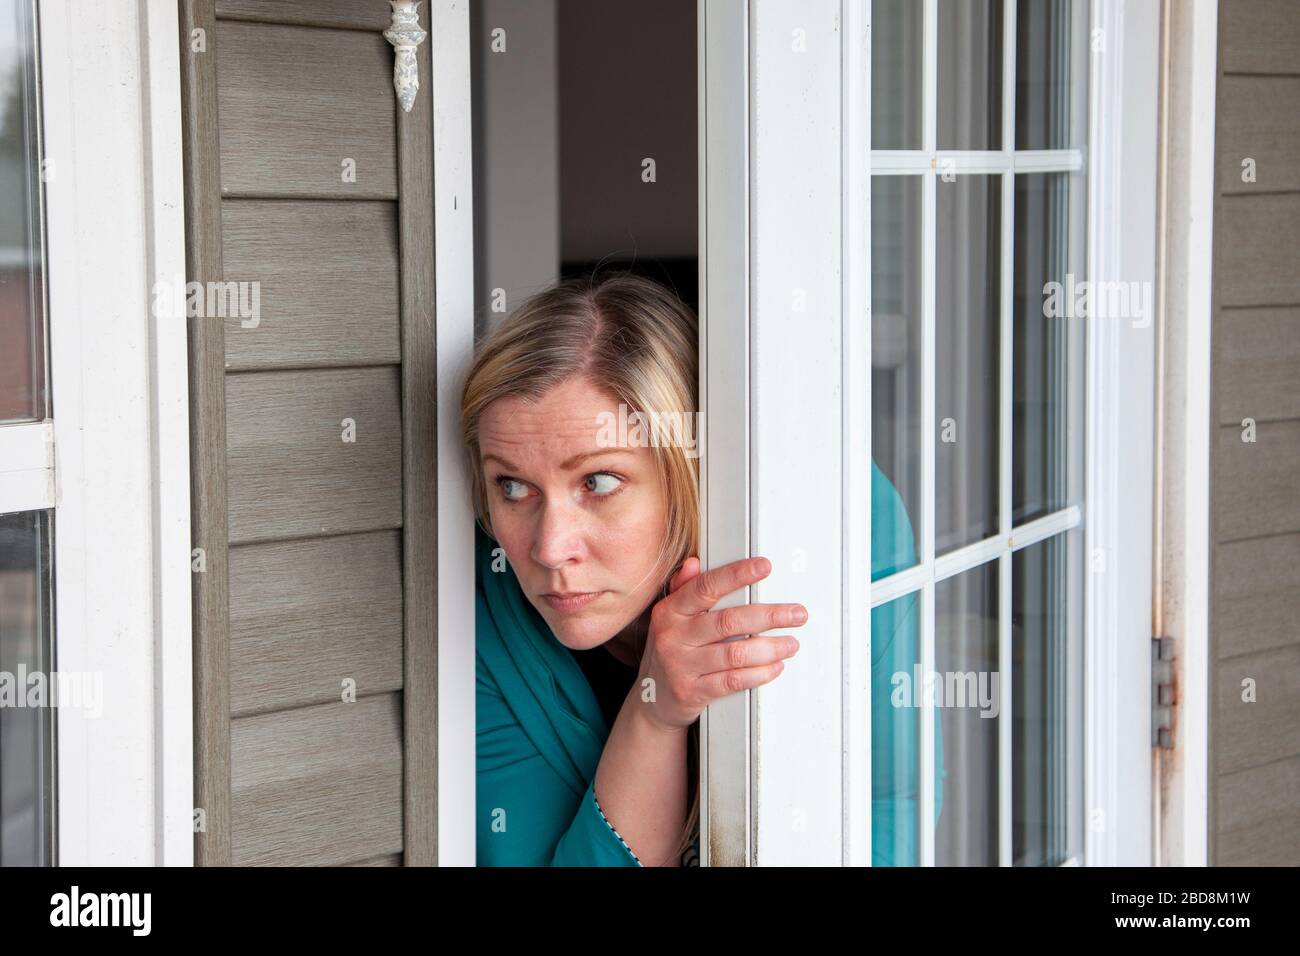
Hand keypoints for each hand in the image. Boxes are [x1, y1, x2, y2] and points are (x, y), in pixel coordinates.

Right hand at [633, 555, 806, 731]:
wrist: (651, 700)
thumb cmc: (670, 652)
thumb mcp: (670, 619)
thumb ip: (684, 590)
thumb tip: (695, 564)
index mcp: (670, 611)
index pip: (706, 587)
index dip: (737, 575)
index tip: (764, 567)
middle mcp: (673, 636)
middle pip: (729, 621)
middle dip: (770, 616)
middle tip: (797, 614)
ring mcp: (681, 666)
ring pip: (736, 653)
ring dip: (771, 648)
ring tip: (791, 643)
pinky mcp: (692, 692)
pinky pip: (733, 681)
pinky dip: (760, 673)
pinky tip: (775, 667)